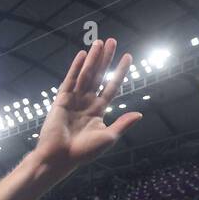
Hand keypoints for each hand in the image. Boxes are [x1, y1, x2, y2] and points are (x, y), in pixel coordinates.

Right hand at [34, 39, 140, 172]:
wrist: (59, 158)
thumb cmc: (83, 153)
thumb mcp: (107, 138)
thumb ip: (122, 124)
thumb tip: (139, 114)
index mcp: (97, 112)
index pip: (111, 87)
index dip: (119, 72)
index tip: (127, 57)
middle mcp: (86, 103)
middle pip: (99, 76)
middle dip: (105, 59)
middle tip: (112, 41)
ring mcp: (73, 101)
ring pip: (86, 75)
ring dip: (93, 58)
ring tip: (100, 42)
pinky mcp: (61, 101)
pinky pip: (70, 81)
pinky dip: (75, 68)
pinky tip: (83, 55)